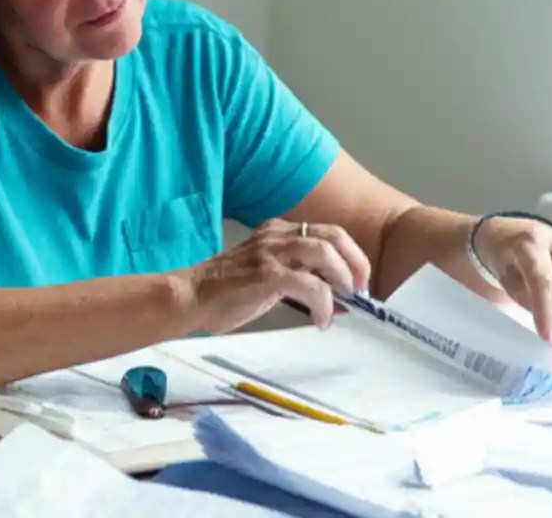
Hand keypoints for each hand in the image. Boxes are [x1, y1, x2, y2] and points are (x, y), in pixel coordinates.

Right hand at [183, 218, 371, 333]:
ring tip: (348, 300)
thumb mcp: (267, 275)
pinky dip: (324, 304)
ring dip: (343, 277)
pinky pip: (310, 284)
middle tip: (362, 289)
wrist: (189, 297)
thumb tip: (334, 295)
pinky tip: (321, 320)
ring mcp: (270, 252)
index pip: (327, 232)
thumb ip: (297, 276)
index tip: (358, 280)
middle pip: (333, 235)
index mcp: (277, 231)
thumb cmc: (225, 292)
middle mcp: (276, 234)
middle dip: (355, 262)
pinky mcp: (266, 274)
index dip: (350, 255)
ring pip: (324, 251)